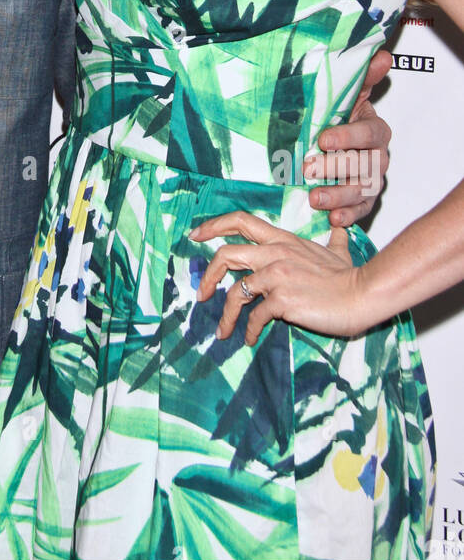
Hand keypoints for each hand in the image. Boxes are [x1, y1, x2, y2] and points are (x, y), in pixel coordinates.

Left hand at [190, 211, 367, 344]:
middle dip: (207, 276)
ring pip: (235, 292)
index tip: (196, 236)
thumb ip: (335, 238)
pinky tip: (251, 338)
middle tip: (201, 294)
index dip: (214, 226)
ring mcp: (277, 276)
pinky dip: (249, 329)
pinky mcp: (282, 300)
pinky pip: (255, 316)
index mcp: (282, 240)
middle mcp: (275, 253)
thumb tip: (341, 228)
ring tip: (223, 331)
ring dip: (226, 315)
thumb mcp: (338, 250)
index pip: (241, 221)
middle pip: (226, 255)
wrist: (362, 294)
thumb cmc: (351, 276)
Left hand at [305, 49, 390, 226]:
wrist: (331, 146)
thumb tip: (381, 54)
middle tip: (308, 168)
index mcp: (375, 129)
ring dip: (337, 196)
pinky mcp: (365, 202)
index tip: (322, 139)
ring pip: (361, 190)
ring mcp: (372, 181)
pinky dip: (347, 216)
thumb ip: (361, 77)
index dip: (347, 136)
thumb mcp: (345, 97)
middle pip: (364, 164)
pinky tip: (331, 219)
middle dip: (335, 168)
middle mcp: (377, 157)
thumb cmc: (337, 119)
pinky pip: (361, 211)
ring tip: (314, 198)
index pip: (369, 132)